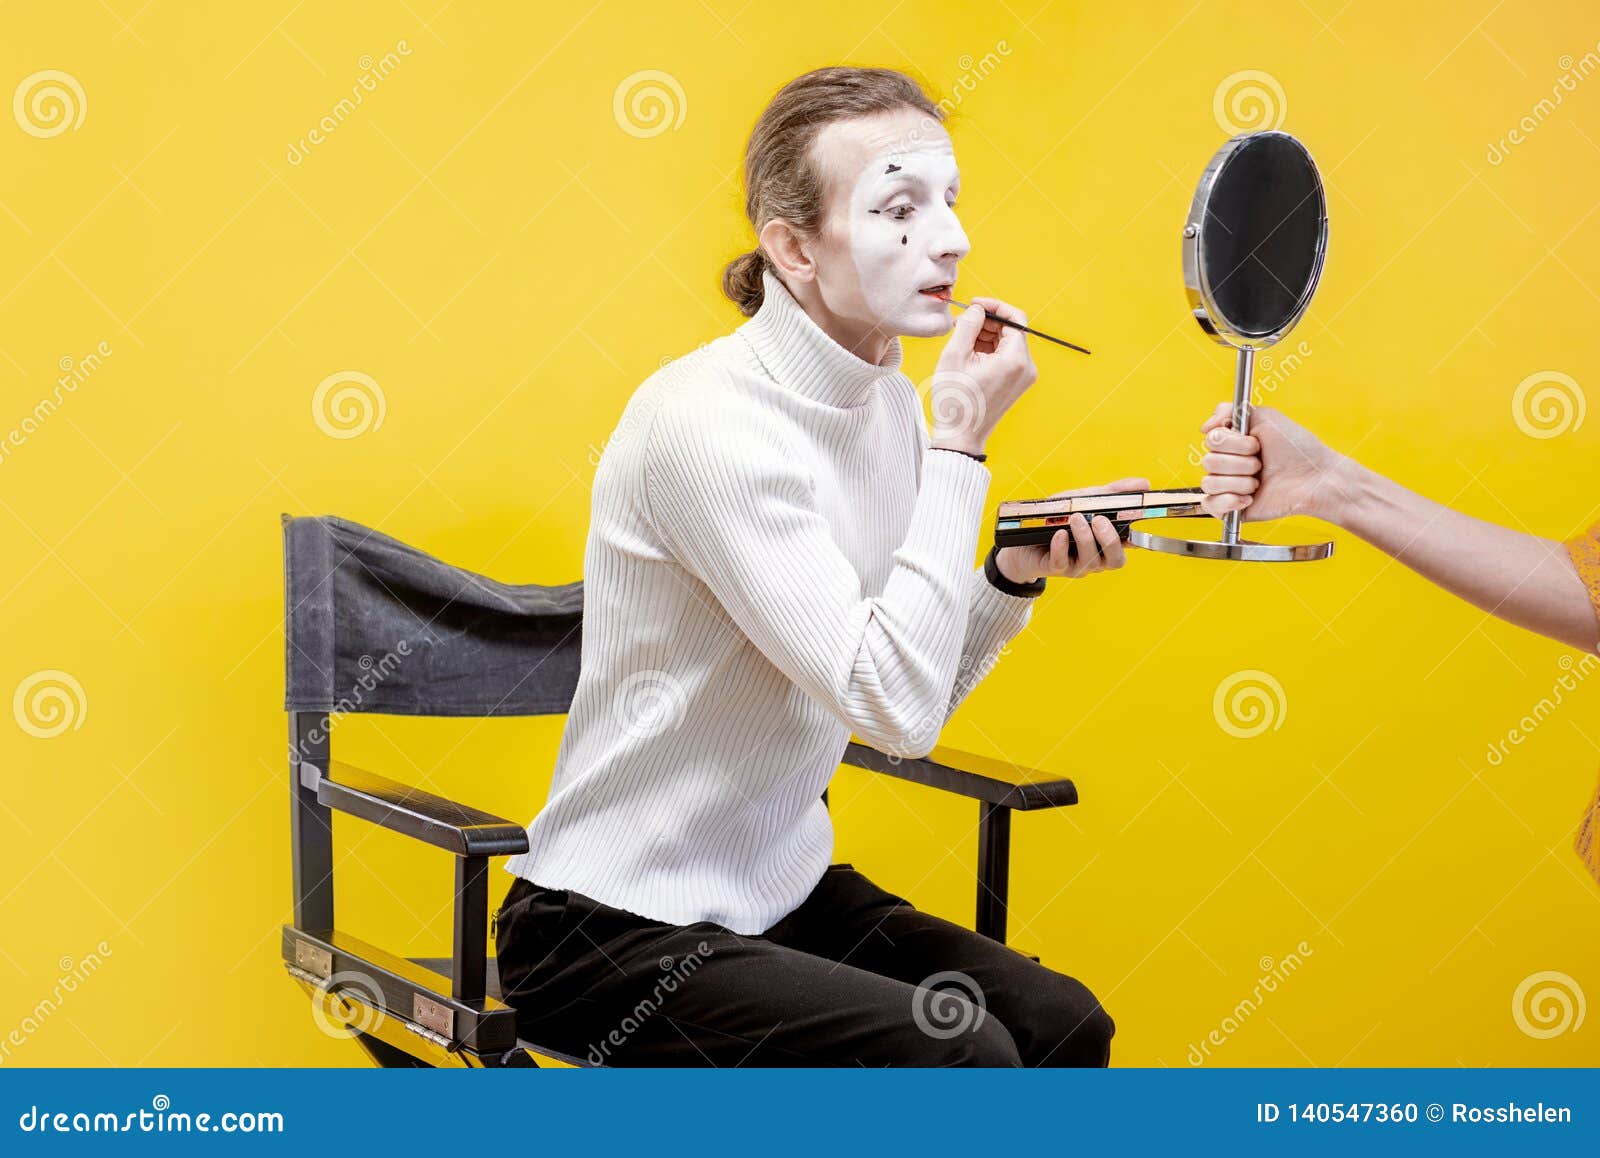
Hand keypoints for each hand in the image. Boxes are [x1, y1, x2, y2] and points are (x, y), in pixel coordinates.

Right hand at [930, 297, 1038, 454]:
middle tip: (961, 323)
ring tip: (961, 340)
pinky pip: (1005, 357)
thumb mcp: (955, 356)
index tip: (974, 304)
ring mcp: (1023, 377)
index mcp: (1016, 359)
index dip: (994, 306)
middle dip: (987, 322)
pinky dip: (989, 350)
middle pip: (1011, 330)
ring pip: (1007, 343)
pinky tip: (968, 354)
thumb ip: (968, 325)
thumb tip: (977, 309)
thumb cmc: (956, 401)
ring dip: (986, 336)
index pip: (1015, 318)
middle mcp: (1027, 367)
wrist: (960, 437)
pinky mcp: (1016, 384)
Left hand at [995, 477, 1148, 581]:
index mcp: (1107, 542)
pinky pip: (1062, 562)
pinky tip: (1059, 534)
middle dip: (1109, 540)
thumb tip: (1144, 484)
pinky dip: (1061, 547)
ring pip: (1090, 561)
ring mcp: (1077, 565)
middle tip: (1099, 519)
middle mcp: (1096, 558)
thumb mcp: (1085, 500)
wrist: (1023, 538)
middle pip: (1116, 560)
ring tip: (1076, 518)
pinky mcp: (1056, 567)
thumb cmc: (1059, 519)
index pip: (1131, 544)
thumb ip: (1113, 493)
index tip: (1135, 520)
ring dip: (1084, 538)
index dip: (1137, 536)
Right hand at [1197, 404, 1341, 521]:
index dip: (1233, 443)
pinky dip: (1230, 501)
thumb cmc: (1297, 449)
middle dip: (1240, 463)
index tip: (1255, 444)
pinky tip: (1248, 498)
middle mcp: (1228, 464)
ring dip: (1240, 482)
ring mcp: (1228, 486)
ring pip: (1210, 482)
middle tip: (1261, 464)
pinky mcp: (1230, 508)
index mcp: (1233, 443)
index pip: (1210, 440)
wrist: (1314, 479)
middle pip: (1208, 462)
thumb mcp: (1266, 417)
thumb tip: (1204, 427)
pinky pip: (1210, 504)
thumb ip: (1230, 410)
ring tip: (1259, 482)